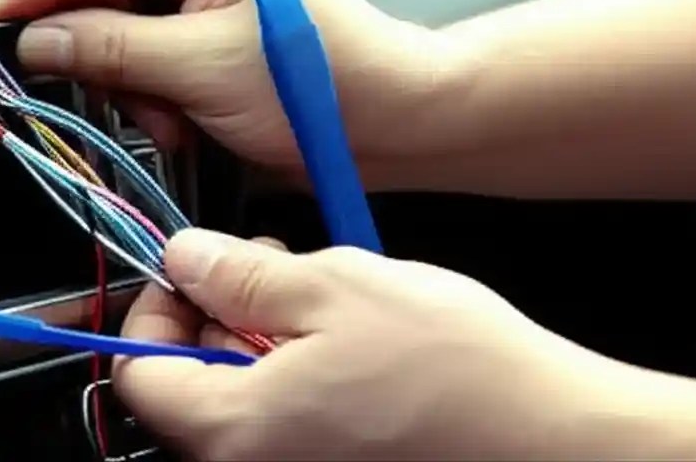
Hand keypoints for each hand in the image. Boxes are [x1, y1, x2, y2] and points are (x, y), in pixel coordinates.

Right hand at [0, 0, 458, 181]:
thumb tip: (41, 38)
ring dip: (128, 84)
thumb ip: (112, 49)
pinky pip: (150, 62)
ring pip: (123, 33)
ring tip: (165, 117)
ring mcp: (211, 0)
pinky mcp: (212, 41)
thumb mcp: (204, 67)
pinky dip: (152, 99)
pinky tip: (180, 122)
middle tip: (72, 82)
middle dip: (97, 47)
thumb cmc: (329, 82)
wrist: (391, 130)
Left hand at [114, 230, 695, 459]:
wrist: (558, 437)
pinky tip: (343, 339)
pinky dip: (294, 372)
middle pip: (187, 388)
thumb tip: (183, 258)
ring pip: (239, 400)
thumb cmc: (459, 375)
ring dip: (256, 340)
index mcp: (234, 433)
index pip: (137, 375)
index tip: (186, 271)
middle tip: (260, 269)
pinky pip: (285, 421)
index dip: (152, 312)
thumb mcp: (332, 289)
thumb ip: (237, 275)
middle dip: (213, 316)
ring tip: (318, 300)